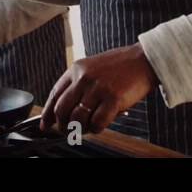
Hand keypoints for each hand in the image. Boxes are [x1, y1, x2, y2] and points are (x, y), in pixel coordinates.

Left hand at [41, 43, 159, 134]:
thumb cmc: (122, 66)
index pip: (55, 94)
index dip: (47, 113)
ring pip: (77, 119)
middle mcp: (84, 78)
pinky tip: (101, 125)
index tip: (45, 124)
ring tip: (88, 128)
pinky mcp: (113, 98)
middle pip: (61, 109)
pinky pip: (97, 123)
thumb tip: (67, 109)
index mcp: (77, 69)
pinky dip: (97, 129)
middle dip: (62, 125)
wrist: (146, 59)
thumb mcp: (93, 67)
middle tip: (67, 131)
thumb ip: (79, 83)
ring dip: (80, 129)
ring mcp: (98, 88)